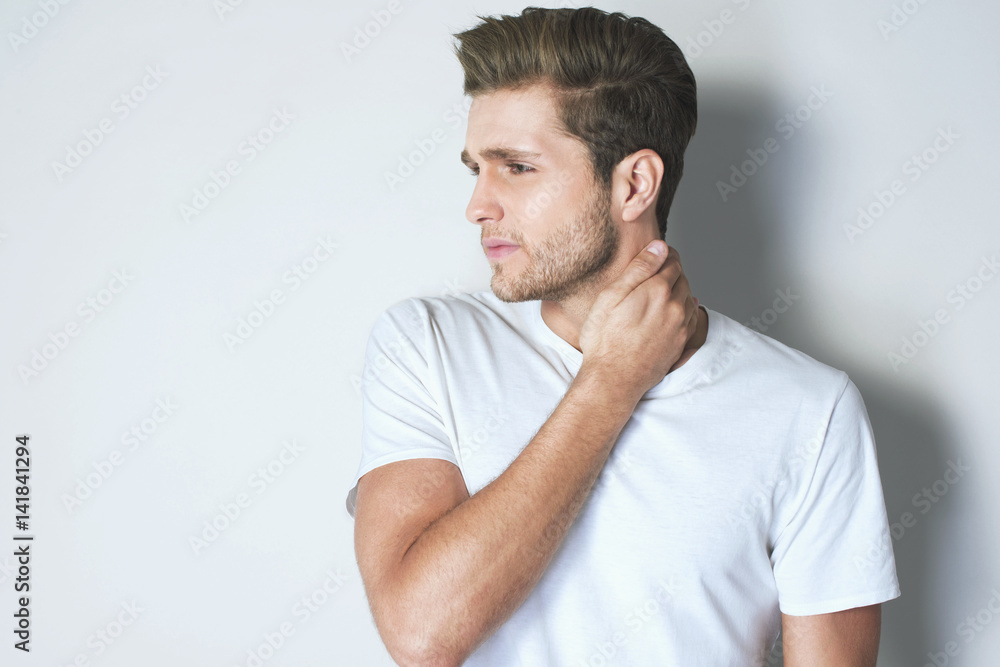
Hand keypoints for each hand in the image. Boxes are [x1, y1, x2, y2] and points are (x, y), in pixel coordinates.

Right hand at [577, 241, 698, 400]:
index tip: (656, 255)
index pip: (672, 260)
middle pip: (682, 277)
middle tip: (655, 273)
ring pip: (688, 296)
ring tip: (660, 293)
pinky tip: (673, 311)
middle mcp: (676, 306)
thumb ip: (639, 268)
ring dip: (678, 290)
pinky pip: (692, 318)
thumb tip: (660, 246)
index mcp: (658, 289)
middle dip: (671, 271)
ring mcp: (681, 326)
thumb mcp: (611, 296)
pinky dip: (685, 309)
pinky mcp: (682, 342)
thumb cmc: (604, 338)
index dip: (663, 254)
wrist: (613, 378)